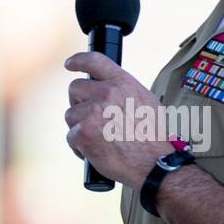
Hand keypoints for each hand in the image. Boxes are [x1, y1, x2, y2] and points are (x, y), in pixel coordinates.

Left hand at [63, 51, 175, 190]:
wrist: (153, 162)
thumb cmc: (152, 137)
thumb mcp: (145, 101)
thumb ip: (123, 90)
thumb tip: (107, 88)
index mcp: (123, 83)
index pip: (94, 61)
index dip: (78, 60)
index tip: (70, 64)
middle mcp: (107, 93)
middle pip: (75, 88)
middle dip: (78, 102)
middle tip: (90, 117)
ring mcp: (93, 113)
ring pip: (71, 114)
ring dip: (80, 127)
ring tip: (99, 138)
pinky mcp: (83, 133)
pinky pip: (71, 136)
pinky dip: (80, 147)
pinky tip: (95, 151)